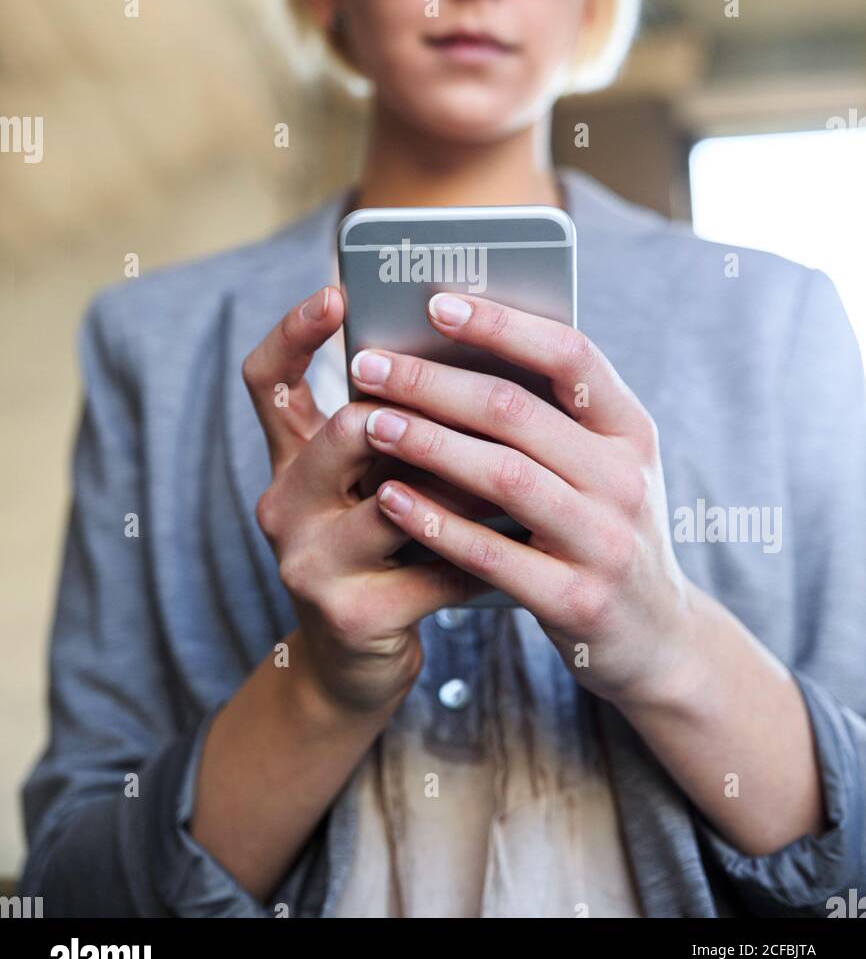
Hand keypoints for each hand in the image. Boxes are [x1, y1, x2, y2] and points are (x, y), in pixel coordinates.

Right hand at [241, 286, 488, 715]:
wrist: (356, 668)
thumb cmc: (389, 551)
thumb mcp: (379, 482)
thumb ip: (403, 428)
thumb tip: (475, 348)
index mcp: (290, 460)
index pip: (266, 381)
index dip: (293, 333)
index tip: (339, 291)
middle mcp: (283, 504)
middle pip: (343, 427)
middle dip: (419, 407)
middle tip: (481, 387)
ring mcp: (308, 562)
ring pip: (397, 497)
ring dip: (465, 478)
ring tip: (520, 459)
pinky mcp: (349, 615)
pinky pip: (434, 566)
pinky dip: (485, 548)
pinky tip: (526, 536)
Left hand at [350, 292, 695, 708]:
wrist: (657, 641)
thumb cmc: (602, 531)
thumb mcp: (601, 468)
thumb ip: (549, 420)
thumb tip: (448, 352)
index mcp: (632, 430)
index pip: (571, 355)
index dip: (502, 324)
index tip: (435, 303)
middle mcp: (626, 479)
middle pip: (518, 412)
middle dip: (433, 383)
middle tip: (368, 364)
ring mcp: (606, 542)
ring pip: (504, 476)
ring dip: (428, 443)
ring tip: (370, 423)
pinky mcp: (577, 601)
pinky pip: (492, 555)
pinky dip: (437, 523)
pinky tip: (390, 498)